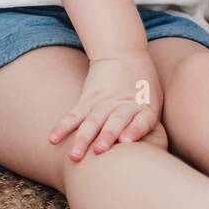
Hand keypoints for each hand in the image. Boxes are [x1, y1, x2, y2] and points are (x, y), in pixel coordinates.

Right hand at [48, 48, 162, 160]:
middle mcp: (122, 105)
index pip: (141, 120)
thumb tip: (154, 154)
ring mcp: (103, 102)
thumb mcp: (155, 100)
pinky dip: (63, 127)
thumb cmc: (144, 85)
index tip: (126, 140)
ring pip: (91, 122)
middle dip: (106, 136)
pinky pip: (74, 115)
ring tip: (74, 155)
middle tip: (99, 151)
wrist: (123, 53)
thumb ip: (151, 125)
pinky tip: (53, 139)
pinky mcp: (87, 100)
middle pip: (114, 122)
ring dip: (82, 139)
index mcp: (144, 107)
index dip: (134, 130)